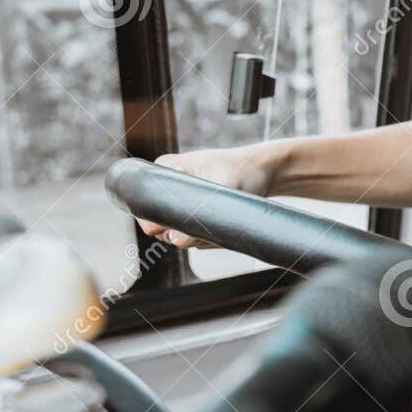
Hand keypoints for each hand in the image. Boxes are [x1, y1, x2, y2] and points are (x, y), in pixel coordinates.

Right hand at [134, 144, 278, 248]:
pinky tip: (225, 226)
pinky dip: (209, 238)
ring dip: (200, 238)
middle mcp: (167, 187)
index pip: (143, 208)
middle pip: (159, 227)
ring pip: (178, 236)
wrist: (268, 170)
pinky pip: (194, 237)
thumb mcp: (225, 191)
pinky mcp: (194, 214)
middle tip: (214, 220)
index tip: (188, 222)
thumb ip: (200, 218)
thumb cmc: (246, 170)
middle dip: (185, 234)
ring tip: (223, 219)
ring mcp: (180, 203)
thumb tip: (177, 242)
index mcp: (165, 170)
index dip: (159, 224)